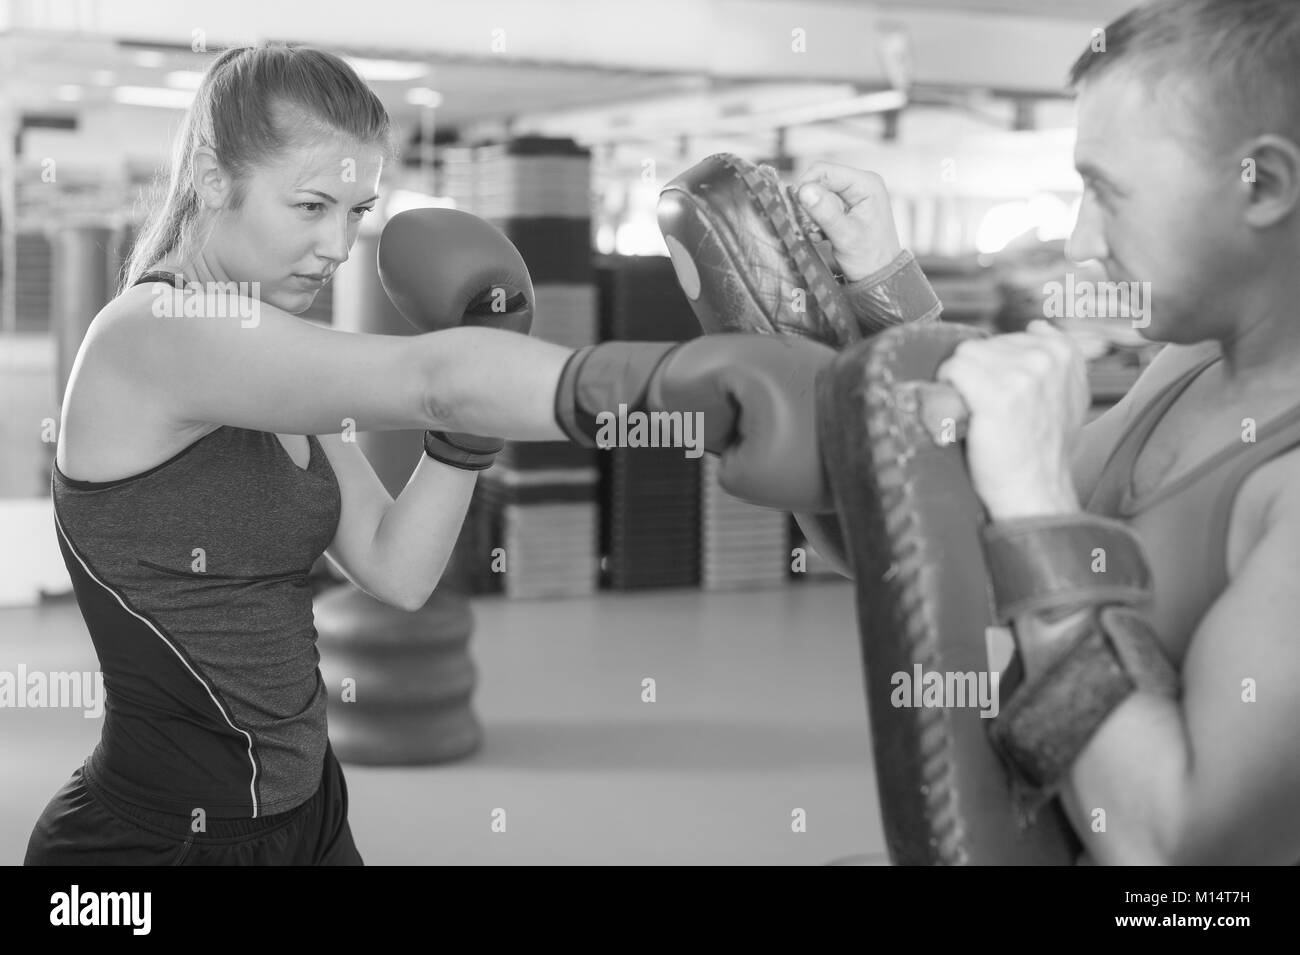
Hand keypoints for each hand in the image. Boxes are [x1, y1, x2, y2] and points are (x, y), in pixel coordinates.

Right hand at [793, 162, 903, 281]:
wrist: (879, 276)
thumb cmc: (870, 258)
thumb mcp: (846, 236)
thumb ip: (825, 212)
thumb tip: (804, 191)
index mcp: (866, 184)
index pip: (824, 171)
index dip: (806, 186)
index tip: (796, 208)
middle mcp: (860, 184)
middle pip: (820, 181)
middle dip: (809, 204)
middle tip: (809, 226)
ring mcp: (853, 195)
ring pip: (818, 195)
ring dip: (812, 215)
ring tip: (818, 234)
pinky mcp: (845, 207)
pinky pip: (821, 206)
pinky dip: (816, 220)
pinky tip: (821, 235)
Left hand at [935, 320, 1088, 519]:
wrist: (1035, 490)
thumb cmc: (1044, 450)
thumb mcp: (1069, 398)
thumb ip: (1057, 361)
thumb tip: (1038, 326)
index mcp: (1065, 353)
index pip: (1010, 338)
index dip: (996, 367)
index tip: (1001, 396)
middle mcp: (1047, 358)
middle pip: (984, 345)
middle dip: (977, 374)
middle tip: (986, 410)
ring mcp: (1023, 374)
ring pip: (965, 355)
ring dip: (959, 381)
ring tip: (974, 411)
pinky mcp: (997, 393)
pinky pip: (954, 370)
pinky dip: (947, 389)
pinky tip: (961, 410)